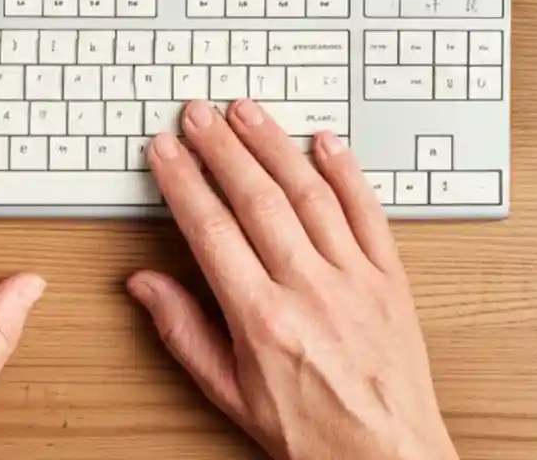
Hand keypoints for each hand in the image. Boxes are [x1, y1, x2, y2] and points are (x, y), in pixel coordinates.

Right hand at [129, 99, 457, 459]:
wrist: (389, 458)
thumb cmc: (312, 432)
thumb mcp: (230, 394)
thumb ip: (185, 332)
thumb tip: (145, 285)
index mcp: (261, 318)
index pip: (210, 230)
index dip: (182, 182)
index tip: (165, 152)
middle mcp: (309, 289)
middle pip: (256, 198)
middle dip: (220, 148)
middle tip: (197, 114)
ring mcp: (355, 278)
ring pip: (309, 193)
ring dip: (273, 144)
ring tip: (247, 111)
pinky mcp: (391, 277)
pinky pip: (368, 211)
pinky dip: (346, 171)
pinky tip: (324, 141)